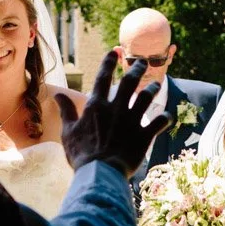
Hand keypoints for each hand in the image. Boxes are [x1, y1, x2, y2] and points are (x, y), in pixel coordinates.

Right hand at [55, 51, 170, 178]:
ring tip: (157, 84)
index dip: (109, 63)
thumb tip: (57, 94)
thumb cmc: (81, 154)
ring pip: (146, 97)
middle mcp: (116, 108)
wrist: (100, 173)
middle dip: (137, 68)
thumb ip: (66, 111)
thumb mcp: (68, 131)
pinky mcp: (144, 135)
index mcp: (96, 106)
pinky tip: (167, 116)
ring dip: (152, 88)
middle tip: (142, 62)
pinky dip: (165, 118)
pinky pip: (159, 122)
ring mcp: (131, 120)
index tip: (114, 52)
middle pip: (129, 82)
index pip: (103, 77)